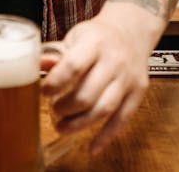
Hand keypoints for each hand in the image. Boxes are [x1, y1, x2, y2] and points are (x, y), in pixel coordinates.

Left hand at [39, 14, 152, 153]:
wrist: (131, 32)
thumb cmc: (98, 37)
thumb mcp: (76, 36)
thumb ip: (58, 53)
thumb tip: (39, 64)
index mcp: (94, 43)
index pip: (73, 66)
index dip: (56, 82)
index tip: (43, 91)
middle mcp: (114, 61)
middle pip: (88, 93)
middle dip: (66, 108)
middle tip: (54, 110)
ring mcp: (128, 78)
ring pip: (104, 109)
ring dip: (80, 124)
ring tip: (62, 127)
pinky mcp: (138, 92)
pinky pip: (122, 119)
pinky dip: (106, 136)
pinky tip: (92, 147)